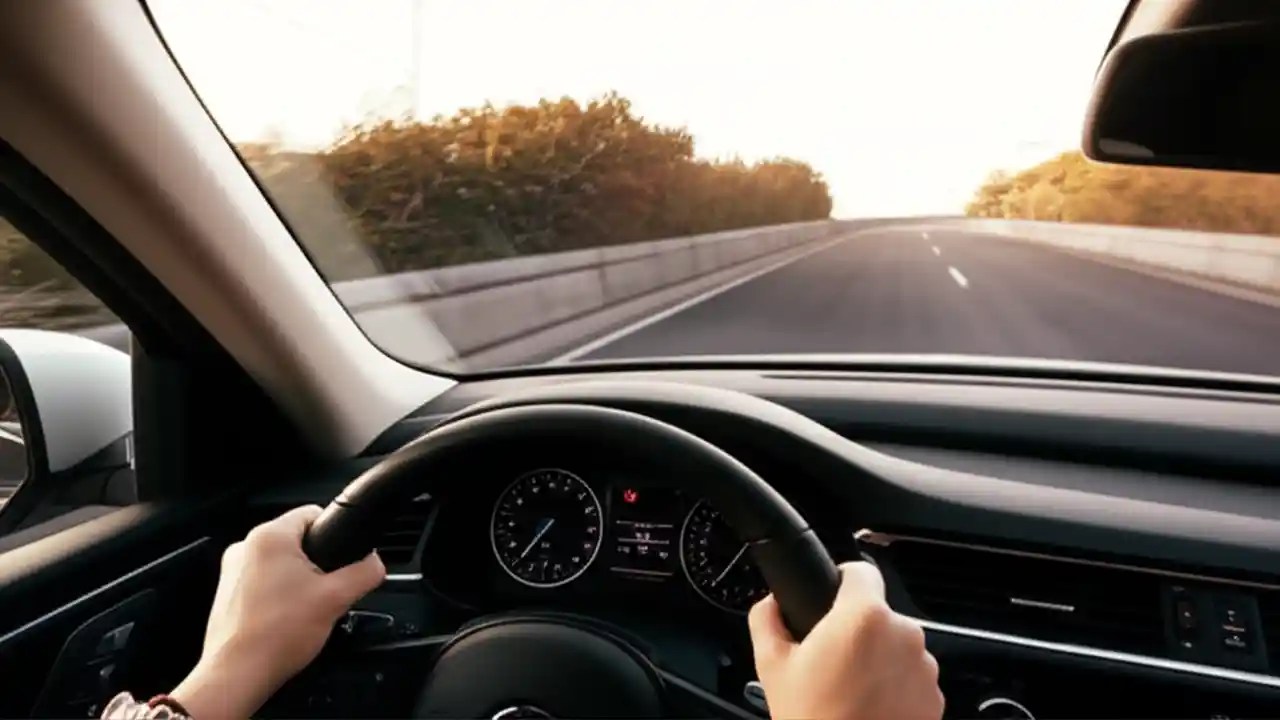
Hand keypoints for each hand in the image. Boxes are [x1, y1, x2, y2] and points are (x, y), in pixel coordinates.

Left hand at [170, 505, 385, 718]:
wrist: (238, 675)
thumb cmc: (276, 635)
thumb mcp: (336, 598)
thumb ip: (365, 572)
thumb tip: (376, 564)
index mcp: (269, 536)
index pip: (314, 513)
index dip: (336, 535)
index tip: (341, 560)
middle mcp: (245, 547)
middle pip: (298, 541)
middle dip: (317, 564)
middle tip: (325, 593)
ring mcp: (232, 571)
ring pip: (281, 564)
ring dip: (298, 581)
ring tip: (304, 610)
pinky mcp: (228, 593)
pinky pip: (264, 582)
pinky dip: (279, 596)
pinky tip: (285, 619)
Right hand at [748, 561, 943, 719]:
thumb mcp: (772, 666)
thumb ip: (767, 618)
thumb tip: (770, 604)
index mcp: (863, 617)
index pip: (861, 571)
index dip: (842, 581)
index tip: (832, 597)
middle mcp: (902, 635)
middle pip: (877, 613)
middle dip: (856, 630)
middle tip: (830, 660)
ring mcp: (924, 668)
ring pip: (896, 646)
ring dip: (877, 658)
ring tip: (849, 690)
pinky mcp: (934, 697)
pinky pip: (911, 676)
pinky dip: (894, 685)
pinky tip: (869, 706)